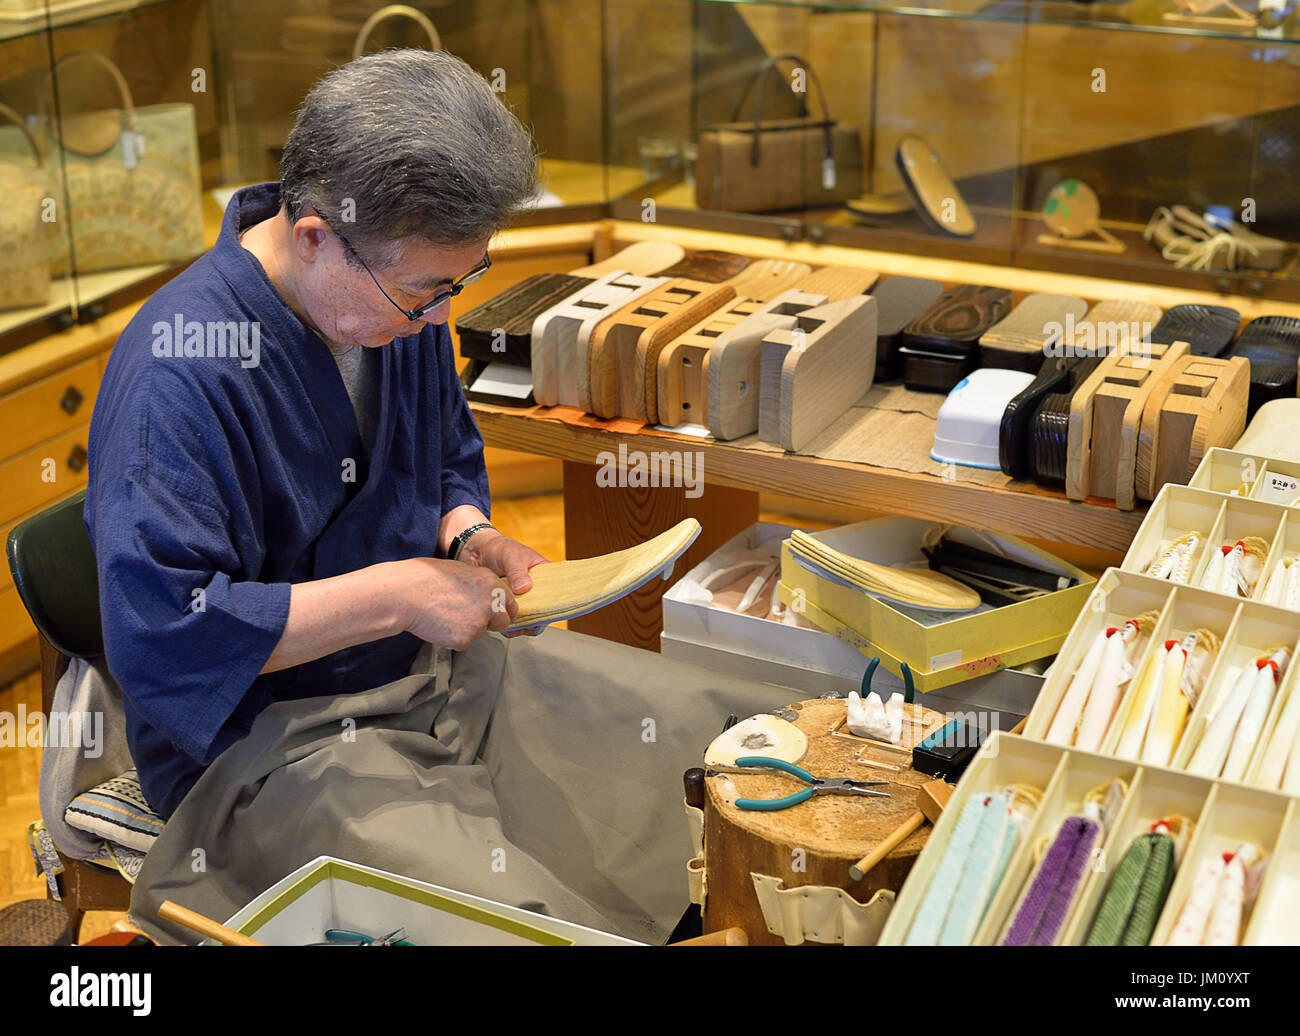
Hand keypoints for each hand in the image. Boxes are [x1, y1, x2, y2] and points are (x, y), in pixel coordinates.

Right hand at [394, 557, 516, 649]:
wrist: (405, 594)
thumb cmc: (427, 578)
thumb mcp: (462, 571)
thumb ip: (480, 585)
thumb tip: (489, 597)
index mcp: (491, 583)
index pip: (510, 603)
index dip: (502, 609)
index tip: (497, 613)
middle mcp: (490, 603)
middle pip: (503, 622)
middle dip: (491, 622)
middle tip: (469, 618)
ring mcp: (478, 623)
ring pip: (480, 632)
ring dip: (468, 628)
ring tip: (445, 613)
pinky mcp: (465, 639)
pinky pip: (463, 641)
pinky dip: (453, 636)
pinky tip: (439, 623)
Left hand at [461, 530, 547, 637]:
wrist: (476, 553)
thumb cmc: (499, 548)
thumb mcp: (511, 556)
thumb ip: (517, 571)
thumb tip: (524, 588)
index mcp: (543, 575)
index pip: (556, 593)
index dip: (554, 605)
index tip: (545, 612)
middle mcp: (534, 590)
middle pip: (543, 611)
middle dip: (535, 619)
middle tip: (526, 620)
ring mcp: (521, 600)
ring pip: (528, 619)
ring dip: (521, 624)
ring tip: (512, 624)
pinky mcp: (507, 607)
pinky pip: (512, 621)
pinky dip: (508, 626)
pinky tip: (503, 624)